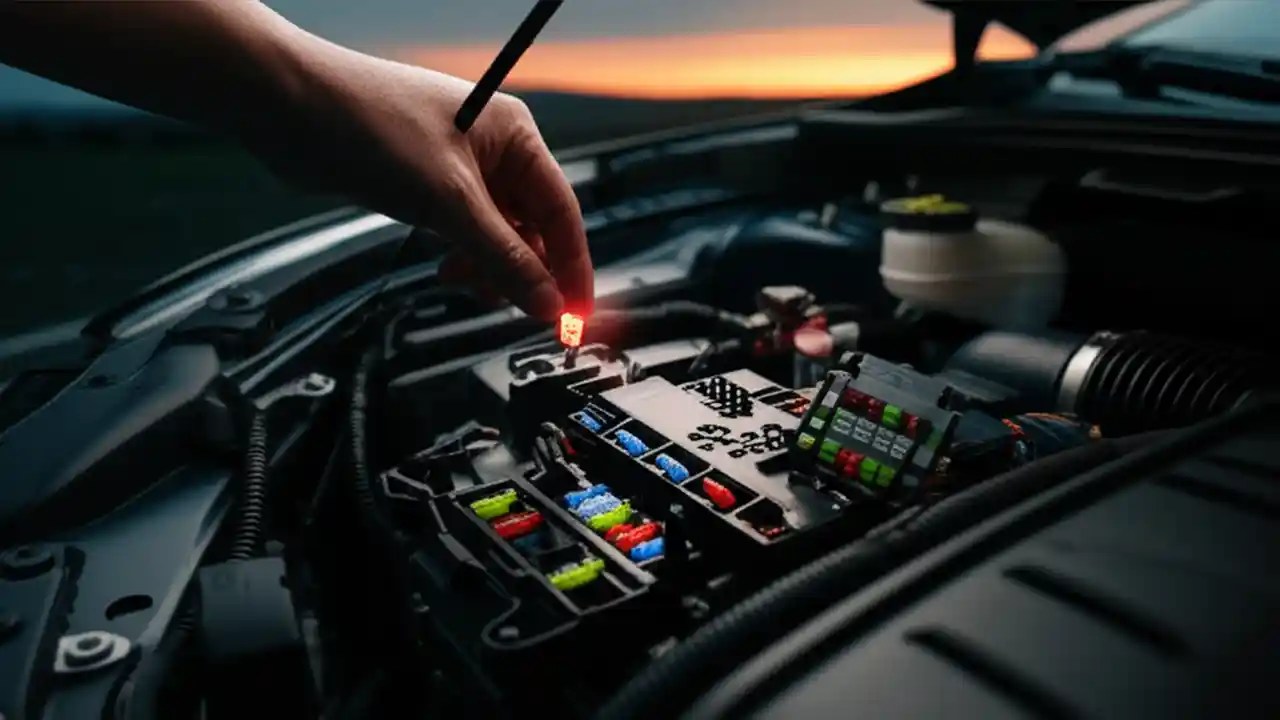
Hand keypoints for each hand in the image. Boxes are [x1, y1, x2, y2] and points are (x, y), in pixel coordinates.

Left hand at [245, 43, 593, 320]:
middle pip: (532, 227)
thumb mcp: (448, 202)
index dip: (570, 267)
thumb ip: (503, 258)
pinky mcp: (426, 186)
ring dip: (488, 266)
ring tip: (464, 281)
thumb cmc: (366, 124)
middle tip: (510, 305)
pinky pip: (462, 231)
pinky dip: (461, 256)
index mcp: (514, 135)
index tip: (572, 316)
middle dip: (523, 269)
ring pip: (496, 234)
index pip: (563, 212)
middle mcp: (493, 149)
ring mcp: (458, 168)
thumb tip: (546, 300)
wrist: (288, 109)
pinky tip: (446, 268)